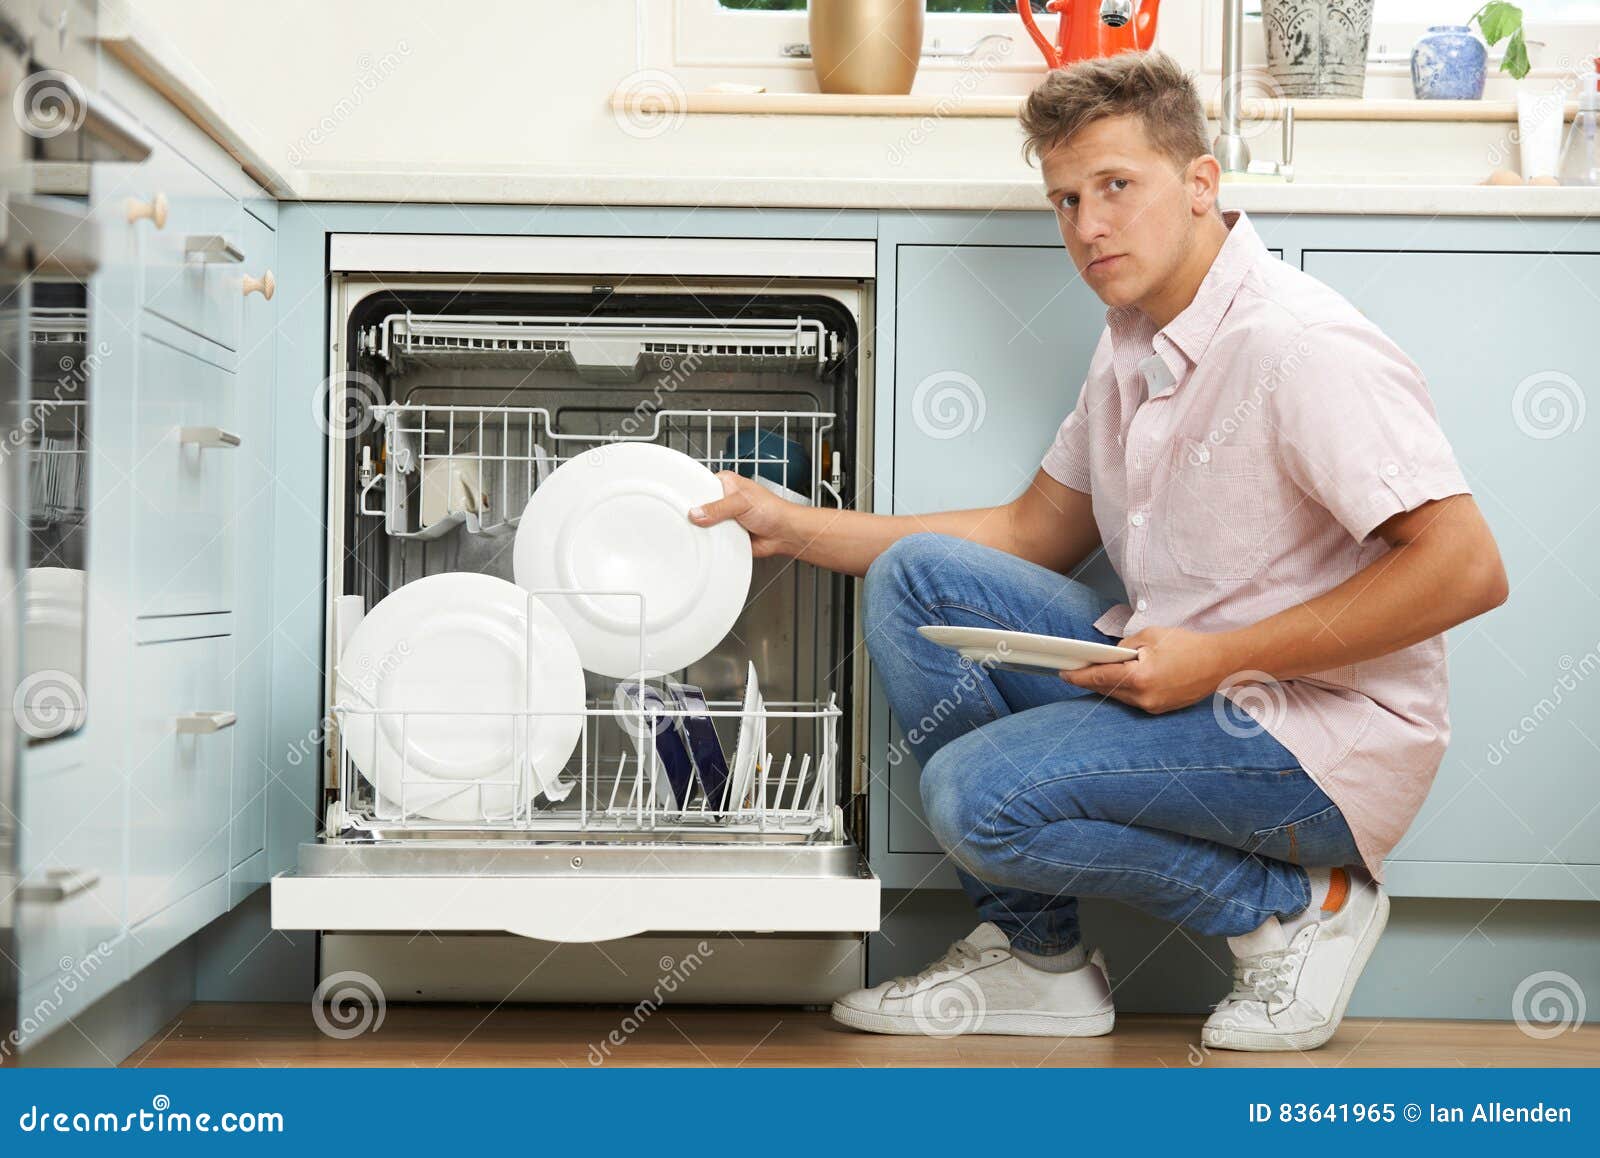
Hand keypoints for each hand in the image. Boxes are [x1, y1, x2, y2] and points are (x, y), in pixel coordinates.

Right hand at [687, 471, 804, 557]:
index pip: (701, 485)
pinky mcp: (726, 534)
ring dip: (705, 530)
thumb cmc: (772, 510)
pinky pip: (713, 539)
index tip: (679, 502)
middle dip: (696, 515)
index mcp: (725, 483)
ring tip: (701, 531)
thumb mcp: (742, 502)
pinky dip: (712, 542)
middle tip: (690, 520)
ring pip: (704, 524)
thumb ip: (718, 508)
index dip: (690, 493)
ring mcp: (724, 518)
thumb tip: (697, 513)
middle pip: (700, 506)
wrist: (784, 533)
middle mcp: (723, 499)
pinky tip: (709, 542)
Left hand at [1059, 625, 1232, 713]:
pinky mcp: (1160, 709)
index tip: (1063, 673)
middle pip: (1107, 690)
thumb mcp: (1150, 636)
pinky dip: (1125, 690)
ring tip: (1096, 672)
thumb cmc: (1188, 645)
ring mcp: (1153, 707)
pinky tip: (1120, 680)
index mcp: (1140, 677)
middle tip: (1075, 668)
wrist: (1220, 663)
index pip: (1100, 677)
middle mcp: (1145, 697)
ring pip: (1120, 697)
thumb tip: (1110, 655)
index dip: (1078, 675)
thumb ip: (1124, 646)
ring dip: (1108, 685)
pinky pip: (1135, 700)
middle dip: (1091, 679)